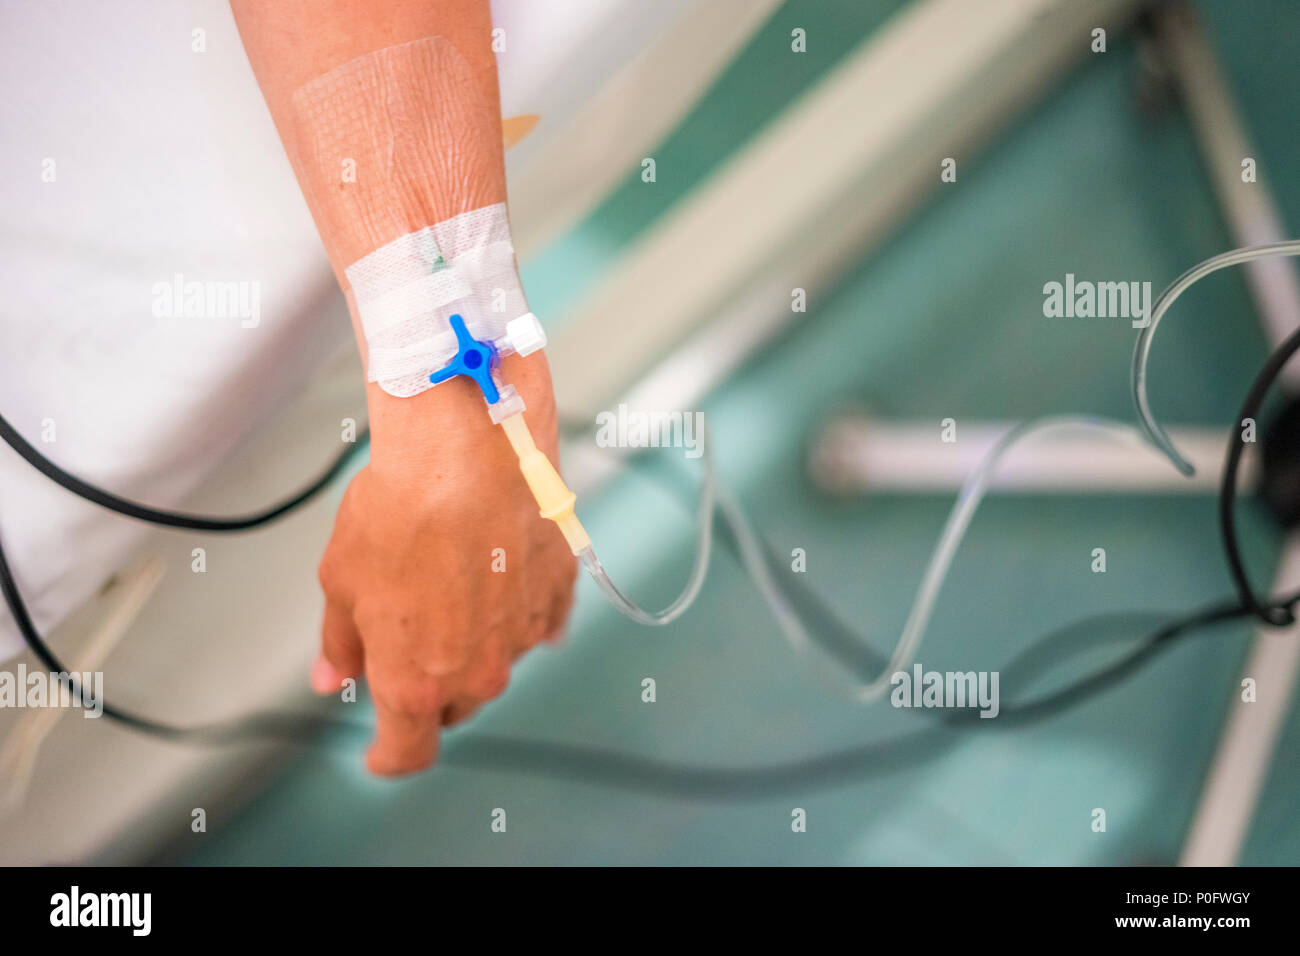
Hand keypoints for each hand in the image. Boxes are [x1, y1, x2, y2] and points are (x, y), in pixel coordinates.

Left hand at [311, 352, 576, 775]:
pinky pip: (532, 623)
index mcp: (417, 683)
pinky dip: (510, 610)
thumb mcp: (343, 581)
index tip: (379, 753)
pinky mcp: (557, 598)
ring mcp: (523, 638)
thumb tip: (334, 676)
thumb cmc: (403, 509)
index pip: (406, 753)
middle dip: (428, 686)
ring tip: (447, 579)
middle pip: (452, 706)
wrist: (471, 452)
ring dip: (470, 643)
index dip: (387, 757)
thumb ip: (342, 643)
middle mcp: (477, 673)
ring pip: (493, 663)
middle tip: (405, 635)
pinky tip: (488, 568)